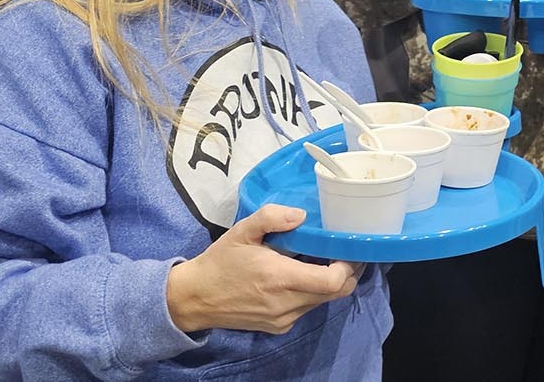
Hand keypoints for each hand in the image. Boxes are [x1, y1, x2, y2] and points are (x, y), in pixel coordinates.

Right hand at [166, 204, 363, 334]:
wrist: (194, 298)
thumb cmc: (220, 261)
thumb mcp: (242, 231)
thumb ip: (271, 217)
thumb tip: (302, 216)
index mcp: (279, 278)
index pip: (332, 281)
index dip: (348, 266)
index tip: (348, 248)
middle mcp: (286, 303)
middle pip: (336, 293)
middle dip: (348, 273)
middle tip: (347, 252)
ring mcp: (283, 319)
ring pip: (324, 302)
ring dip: (331, 283)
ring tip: (325, 260)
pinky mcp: (279, 327)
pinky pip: (308, 309)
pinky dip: (314, 293)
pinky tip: (303, 276)